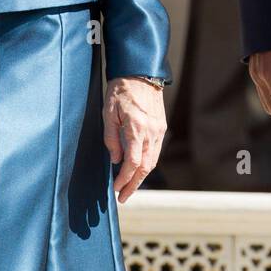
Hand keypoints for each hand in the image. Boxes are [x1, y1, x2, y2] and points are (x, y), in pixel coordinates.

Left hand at [103, 76, 166, 200]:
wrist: (141, 72)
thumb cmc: (121, 90)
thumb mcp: (108, 112)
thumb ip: (111, 138)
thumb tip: (116, 160)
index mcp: (137, 128)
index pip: (132, 162)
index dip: (124, 179)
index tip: (115, 188)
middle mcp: (151, 132)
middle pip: (145, 167)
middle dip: (134, 185)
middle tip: (123, 197)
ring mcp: (159, 130)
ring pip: (152, 161)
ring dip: (141, 177)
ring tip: (130, 188)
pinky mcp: (161, 127)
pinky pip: (156, 152)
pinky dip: (147, 164)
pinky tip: (139, 170)